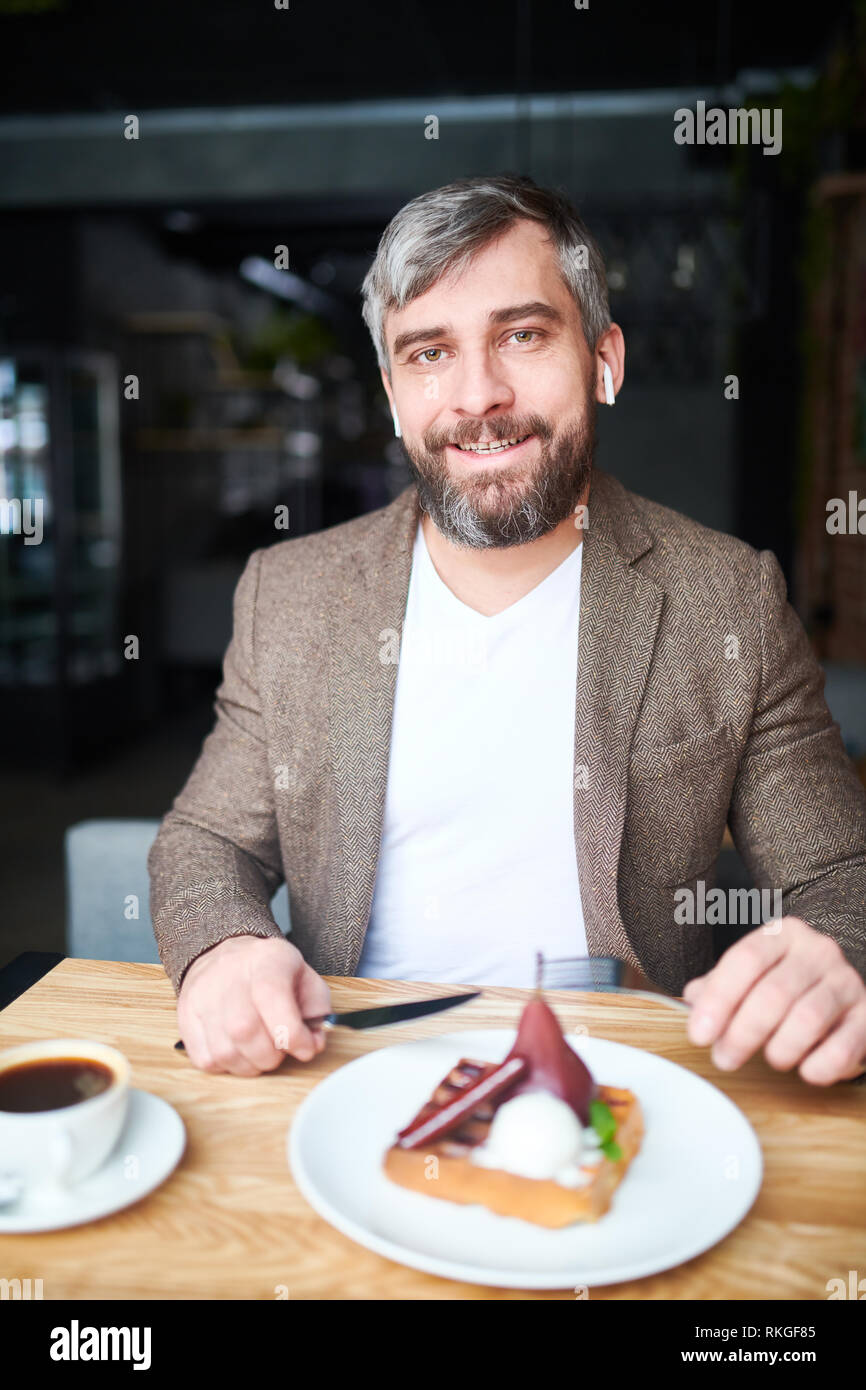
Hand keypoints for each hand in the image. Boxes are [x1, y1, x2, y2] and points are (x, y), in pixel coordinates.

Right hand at [177, 934, 331, 1075]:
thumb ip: (317, 1011)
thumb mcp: (304, 977)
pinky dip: (228, 1065)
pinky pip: (206, 1060)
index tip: (305, 1047)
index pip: (274, 1001)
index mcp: (266, 962)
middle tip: (280, 1049)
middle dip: (272, 1055)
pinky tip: (239, 1050)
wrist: (225, 953)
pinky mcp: (186, 1018)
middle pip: (247, 1032)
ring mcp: (202, 998)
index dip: (293, 1035)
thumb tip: (314, 1043)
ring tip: (260, 1050)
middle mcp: (228, 977)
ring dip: (251, 1064)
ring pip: (225, 1052)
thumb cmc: (269, 970)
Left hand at [683, 917, 865, 1084]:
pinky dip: (819, 1065)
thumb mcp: (751, 978)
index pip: (745, 960)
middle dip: (742, 1032)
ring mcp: (847, 982)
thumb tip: (693, 999)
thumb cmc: (787, 986)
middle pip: (774, 992)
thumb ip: (719, 986)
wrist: (841, 995)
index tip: (698, 1034)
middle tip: (724, 1058)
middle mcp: (818, 951)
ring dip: (780, 1049)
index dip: (718, 999)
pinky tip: (806, 1070)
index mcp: (783, 934)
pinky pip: (843, 1047)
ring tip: (770, 1060)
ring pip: (808, 1018)